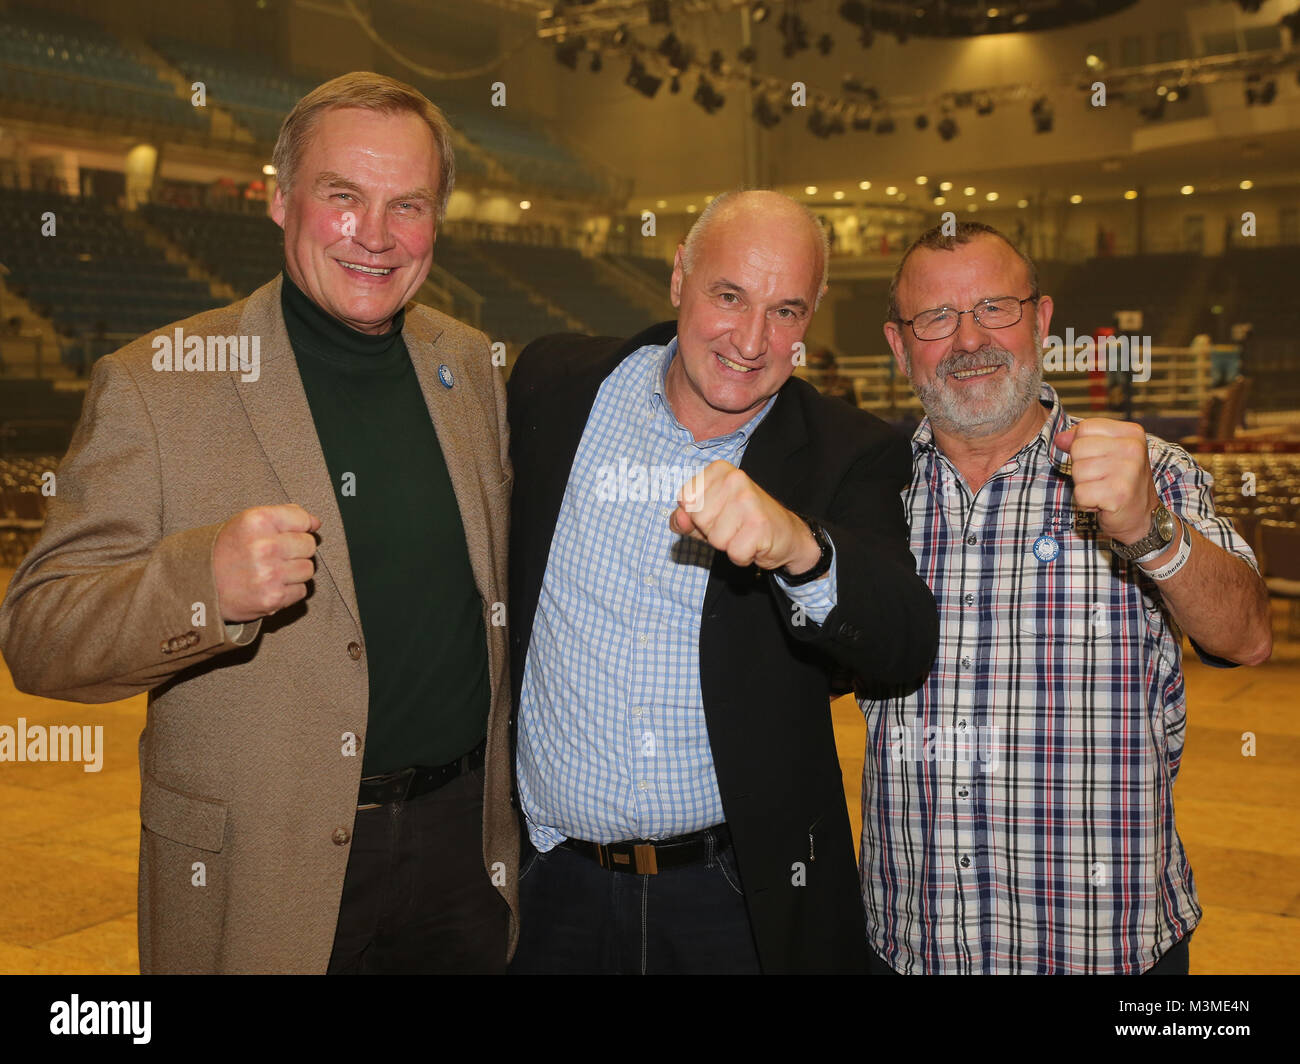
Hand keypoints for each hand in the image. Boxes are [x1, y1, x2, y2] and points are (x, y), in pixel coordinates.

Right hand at [213, 504, 321, 621]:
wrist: (197, 586)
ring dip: (294, 572)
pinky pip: (301, 591)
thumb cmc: (226, 551)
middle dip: (296, 550)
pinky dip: (289, 590)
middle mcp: (264, 546)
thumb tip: (316, 523)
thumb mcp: (246, 523)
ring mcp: (269, 574)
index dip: (299, 528)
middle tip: (275, 555)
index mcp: (257, 521)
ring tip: (271, 571)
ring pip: (308, 569)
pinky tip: (269, 585)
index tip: (287, 534)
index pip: (303, 519)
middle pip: (309, 545)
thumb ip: (283, 516)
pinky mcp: (272, 598)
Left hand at [669, 460, 818, 571]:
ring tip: (744, 533)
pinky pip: (733, 552)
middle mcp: (734, 478)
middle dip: (712, 532)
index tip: (719, 513)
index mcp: (718, 470)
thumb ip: (687, 516)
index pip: (685, 499)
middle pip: (699, 519)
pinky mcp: (759, 524)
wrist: (787, 534)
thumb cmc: (743, 523)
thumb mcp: (709, 516)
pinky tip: (754, 544)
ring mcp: (748, 500)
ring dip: (728, 544)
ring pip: (715, 539)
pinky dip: (742, 556)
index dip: (698, 516)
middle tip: (735, 526)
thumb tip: (678, 520)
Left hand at [1055, 419, 1158, 543]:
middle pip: (1078, 448)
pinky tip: (1103, 502)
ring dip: (1084, 485)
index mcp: (1132, 433)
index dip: (1081, 446)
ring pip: (1077, 471)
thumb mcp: (1106, 453)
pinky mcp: (1118, 494)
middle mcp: (1133, 449)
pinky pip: (1080, 493)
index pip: (1085, 428)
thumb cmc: (1121, 482)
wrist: (1142, 516)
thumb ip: (1082, 440)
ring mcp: (1128, 471)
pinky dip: (1085, 501)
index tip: (1099, 459)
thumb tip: (1060, 439)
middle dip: (1081, 467)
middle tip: (1101, 478)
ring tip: (1103, 489)